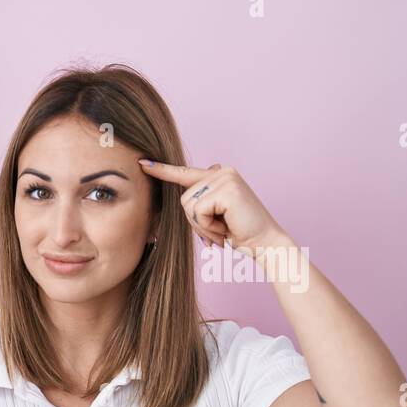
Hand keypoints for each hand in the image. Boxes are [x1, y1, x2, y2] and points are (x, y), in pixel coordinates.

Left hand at [139, 160, 288, 254]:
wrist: (264, 243)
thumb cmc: (238, 232)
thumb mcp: (214, 215)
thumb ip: (201, 202)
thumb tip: (192, 187)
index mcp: (218, 176)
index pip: (184, 173)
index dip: (162, 170)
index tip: (142, 163)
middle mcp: (222, 172)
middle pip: (182, 199)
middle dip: (196, 221)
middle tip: (220, 228)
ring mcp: (225, 178)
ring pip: (188, 206)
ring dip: (202, 225)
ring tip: (223, 228)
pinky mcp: (227, 189)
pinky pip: (198, 212)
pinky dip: (208, 226)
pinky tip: (226, 227)